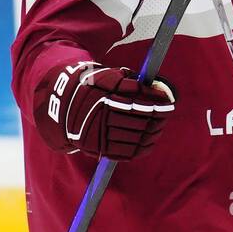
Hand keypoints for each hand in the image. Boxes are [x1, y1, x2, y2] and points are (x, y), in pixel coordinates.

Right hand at [34, 62, 174, 160]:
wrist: (64, 108)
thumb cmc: (93, 88)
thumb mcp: (108, 78)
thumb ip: (132, 83)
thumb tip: (159, 91)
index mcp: (104, 100)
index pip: (138, 105)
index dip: (156, 104)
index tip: (168, 102)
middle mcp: (102, 120)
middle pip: (139, 122)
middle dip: (157, 118)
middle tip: (166, 113)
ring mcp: (100, 137)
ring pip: (136, 138)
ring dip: (153, 133)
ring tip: (159, 126)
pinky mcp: (100, 150)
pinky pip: (127, 153)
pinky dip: (142, 148)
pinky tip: (150, 140)